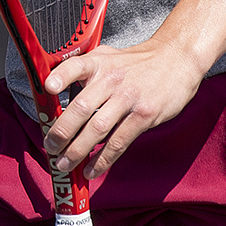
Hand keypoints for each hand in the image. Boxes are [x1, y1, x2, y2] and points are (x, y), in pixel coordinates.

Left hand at [40, 36, 208, 177]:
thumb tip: (54, 90)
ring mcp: (128, 98)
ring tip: (64, 164)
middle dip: (61, 131)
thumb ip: (86, 69)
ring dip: (78, 150)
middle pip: (82, 107)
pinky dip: (102, 159)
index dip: (60, 77)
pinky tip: (91, 170)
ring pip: (98, 129)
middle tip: (50, 147)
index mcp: (99, 62)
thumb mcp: (109, 56)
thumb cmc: (138, 62)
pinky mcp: (144, 115)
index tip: (47, 89)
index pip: (75, 66)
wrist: (177, 60)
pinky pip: (119, 142)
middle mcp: (111, 79)